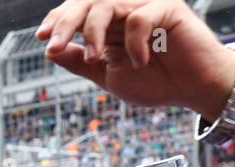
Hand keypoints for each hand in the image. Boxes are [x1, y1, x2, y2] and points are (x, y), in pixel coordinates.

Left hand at [37, 0, 234, 118]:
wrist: (192, 89)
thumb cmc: (156, 81)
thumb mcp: (108, 75)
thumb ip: (81, 62)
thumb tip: (50, 51)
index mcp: (109, 23)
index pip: (77, 11)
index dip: (58, 20)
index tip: (41, 39)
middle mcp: (124, 9)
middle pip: (87, 2)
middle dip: (65, 22)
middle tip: (52, 44)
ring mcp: (146, 6)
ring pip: (106, 4)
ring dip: (92, 33)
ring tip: (95, 58)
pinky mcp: (168, 8)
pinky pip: (138, 19)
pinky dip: (133, 44)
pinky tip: (141, 61)